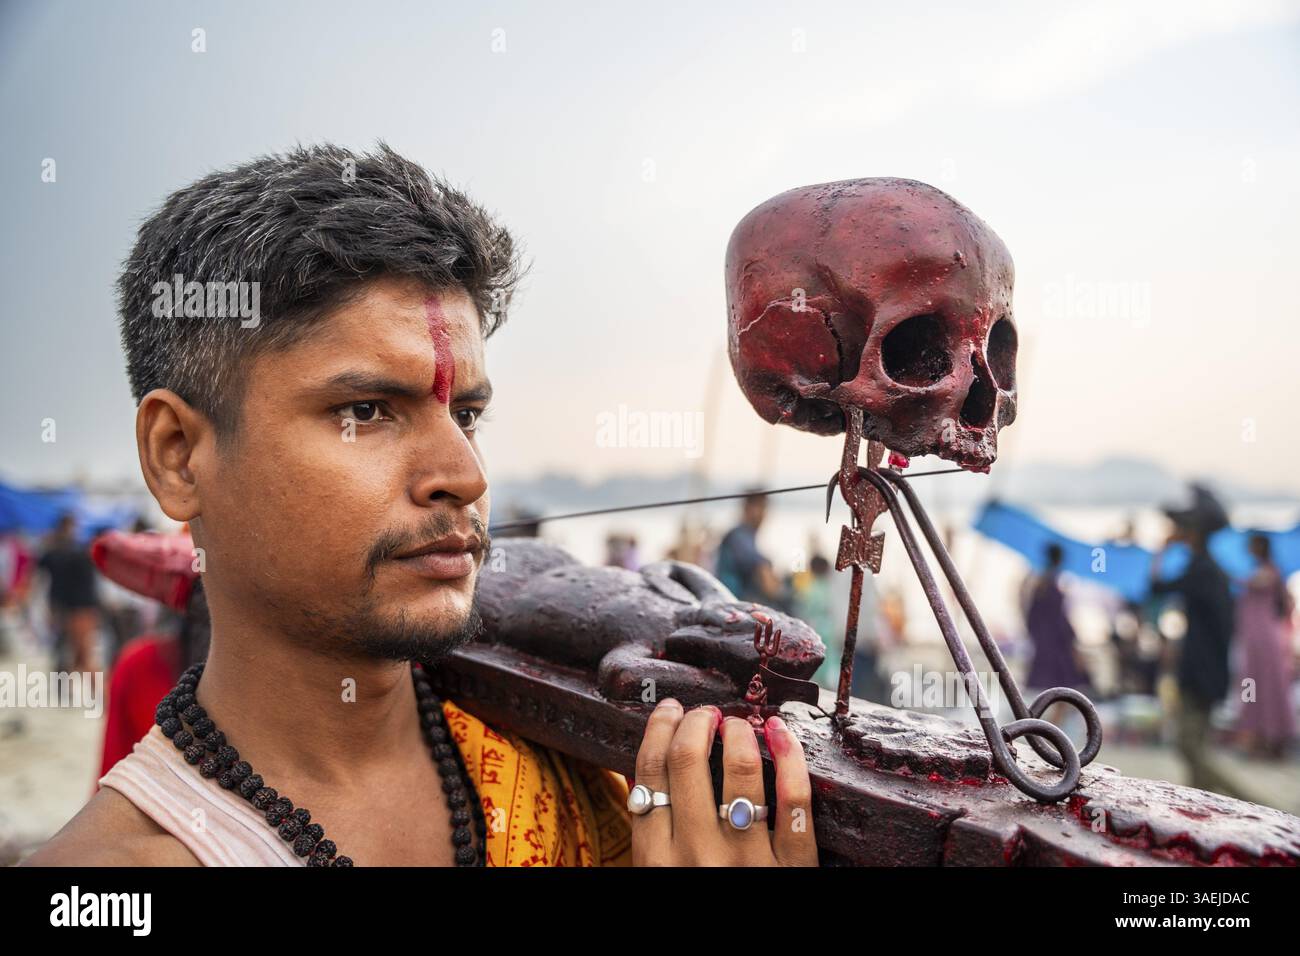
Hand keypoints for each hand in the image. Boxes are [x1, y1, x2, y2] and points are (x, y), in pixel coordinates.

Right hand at [629, 699, 817, 865]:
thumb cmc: (696, 898)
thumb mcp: (658, 877)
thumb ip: (653, 833)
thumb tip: (651, 768)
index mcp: (655, 860)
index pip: (649, 773)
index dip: (659, 729)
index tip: (670, 711)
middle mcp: (697, 856)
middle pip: (687, 762)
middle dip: (696, 722)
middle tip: (705, 713)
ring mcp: (747, 862)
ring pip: (741, 770)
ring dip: (738, 731)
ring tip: (738, 722)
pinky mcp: (794, 869)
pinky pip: (796, 800)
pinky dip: (790, 755)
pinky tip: (780, 732)